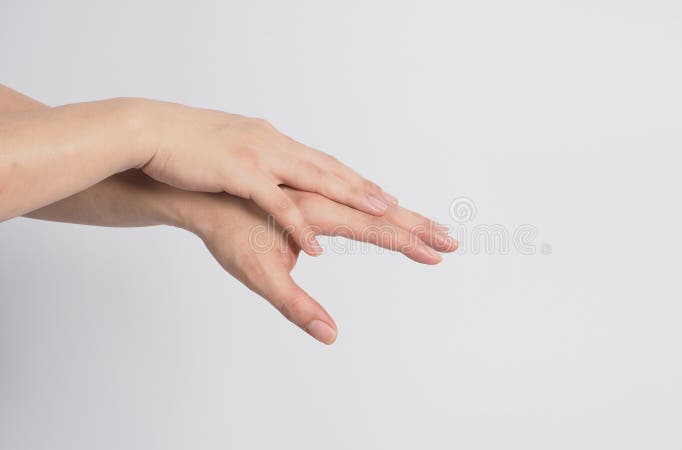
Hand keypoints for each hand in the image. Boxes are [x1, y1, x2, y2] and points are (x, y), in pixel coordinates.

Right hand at [132, 99, 397, 255]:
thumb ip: (265, 187)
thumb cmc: (194, 156)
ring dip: (354, 197)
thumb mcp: (238, 170)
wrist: (153, 136)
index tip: (396, 204)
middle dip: (378, 196)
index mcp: (282, 150)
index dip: (365, 187)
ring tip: (385, 214)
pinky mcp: (240, 173)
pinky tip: (316, 247)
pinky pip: (275, 203)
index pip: (332, 169)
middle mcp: (281, 151)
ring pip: (318, 180)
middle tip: (408, 210)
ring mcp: (263, 160)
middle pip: (339, 174)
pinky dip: (297, 225)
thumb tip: (279, 209)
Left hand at [186, 188, 456, 343]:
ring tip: (423, 223)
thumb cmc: (226, 234)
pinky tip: (376, 201)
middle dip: (418, 226)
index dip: (408, 244)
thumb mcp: (258, 276)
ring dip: (399, 210)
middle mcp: (321, 193)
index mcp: (316, 212)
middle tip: (450, 239)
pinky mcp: (305, 178)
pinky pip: (348, 185)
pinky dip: (372, 196)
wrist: (197, 189)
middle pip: (381, 210)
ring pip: (367, 195)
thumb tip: (330, 333)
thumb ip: (297, 304)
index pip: (374, 230)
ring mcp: (314, 182)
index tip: (437, 254)